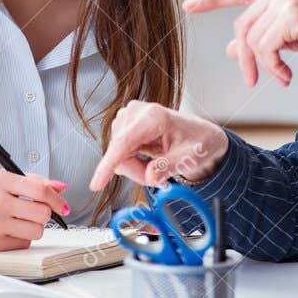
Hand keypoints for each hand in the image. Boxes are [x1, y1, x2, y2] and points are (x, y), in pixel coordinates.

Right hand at [0, 170, 69, 250]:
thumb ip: (30, 181)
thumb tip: (60, 187)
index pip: (41, 190)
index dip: (58, 199)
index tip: (63, 206)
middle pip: (42, 213)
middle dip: (44, 214)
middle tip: (34, 212)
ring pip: (36, 231)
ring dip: (34, 228)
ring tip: (20, 221)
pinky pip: (23, 245)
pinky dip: (21, 239)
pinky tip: (8, 231)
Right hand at [89, 100, 228, 190]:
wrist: (201, 137)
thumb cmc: (198, 143)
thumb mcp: (190, 158)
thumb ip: (169, 166)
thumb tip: (150, 176)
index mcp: (154, 117)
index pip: (123, 143)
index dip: (108, 165)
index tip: (96, 184)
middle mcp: (136, 112)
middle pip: (119, 154)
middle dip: (136, 172)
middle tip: (160, 179)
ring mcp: (128, 117)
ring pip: (117, 156)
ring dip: (135, 168)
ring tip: (158, 166)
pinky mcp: (124, 125)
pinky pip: (119, 154)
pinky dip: (134, 163)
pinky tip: (149, 159)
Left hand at [184, 0, 297, 86]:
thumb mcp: (288, 38)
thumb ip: (260, 37)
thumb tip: (230, 49)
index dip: (212, 0)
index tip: (188, 6)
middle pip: (243, 25)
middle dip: (246, 58)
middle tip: (252, 81)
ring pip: (252, 39)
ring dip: (263, 66)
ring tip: (280, 77)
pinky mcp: (291, 13)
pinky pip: (264, 47)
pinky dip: (272, 67)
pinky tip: (287, 76)